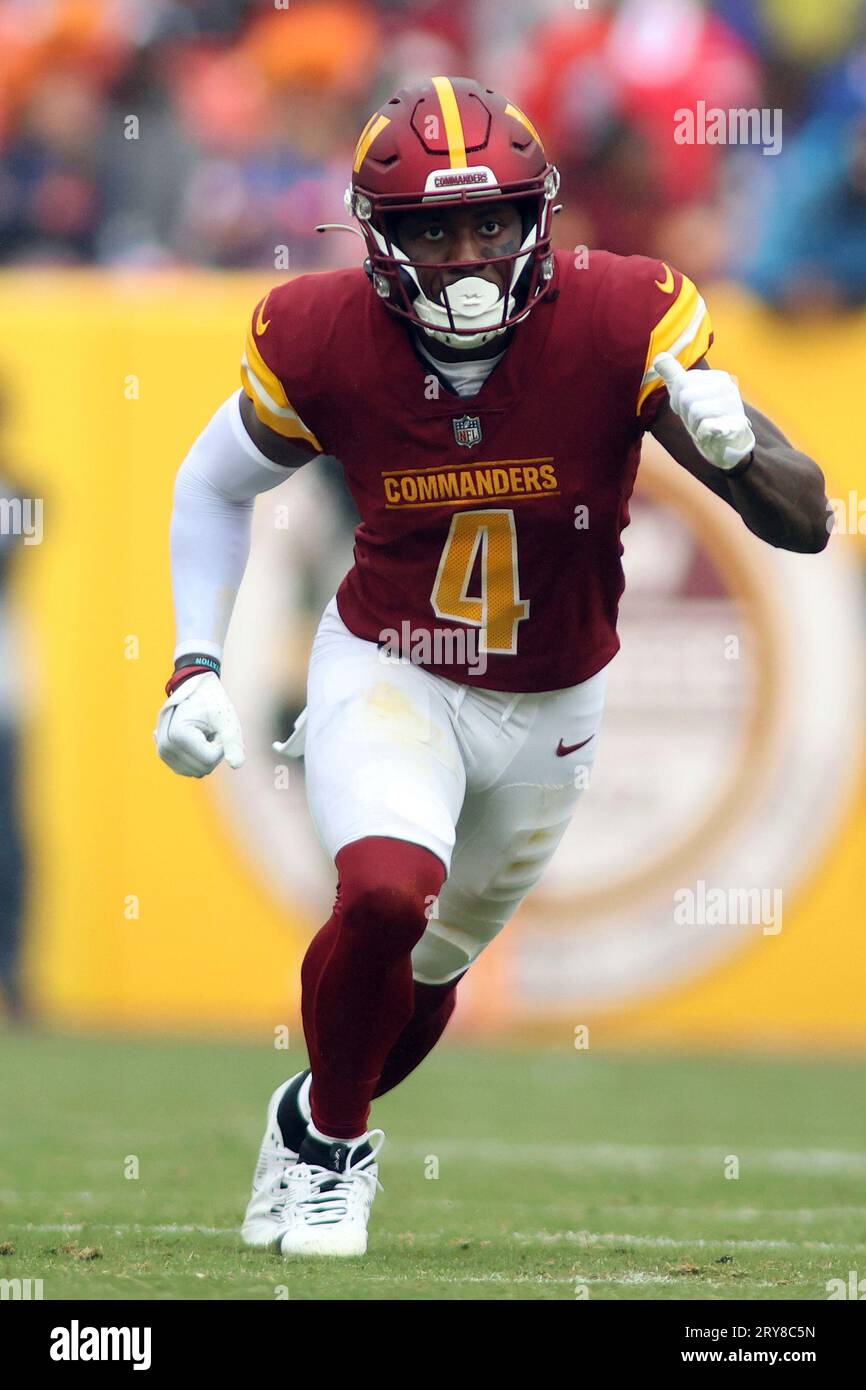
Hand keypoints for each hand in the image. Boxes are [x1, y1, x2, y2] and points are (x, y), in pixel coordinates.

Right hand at [154, 671, 244, 777]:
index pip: (209, 759)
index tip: (218, 727)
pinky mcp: (165, 756)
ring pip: (196, 772)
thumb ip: (233, 741)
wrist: (195, 690)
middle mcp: (165, 746)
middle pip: (202, 769)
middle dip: (213, 752)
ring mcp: (163, 752)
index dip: (221, 745)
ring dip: (205, 755)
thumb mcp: (226, 719)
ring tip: (203, 734)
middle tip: (211, 730)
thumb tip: (237, 765)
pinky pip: (188, 770)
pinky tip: (196, 740)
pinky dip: (197, 758)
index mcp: (177, 734)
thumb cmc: (212, 702)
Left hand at [653, 352, 754, 470]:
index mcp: (718, 377)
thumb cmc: (706, 418)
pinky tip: (711, 434)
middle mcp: (728, 387)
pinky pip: (705, 426)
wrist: (727, 447)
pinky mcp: (735, 425)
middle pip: (686, 395)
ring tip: (705, 426)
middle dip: (686, 413)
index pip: (681, 382)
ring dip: (693, 425)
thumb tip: (659, 356)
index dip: (679, 400)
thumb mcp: (687, 394)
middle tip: (698, 419)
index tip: (692, 408)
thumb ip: (674, 375)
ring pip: (694, 410)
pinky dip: (702, 434)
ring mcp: (733, 405)